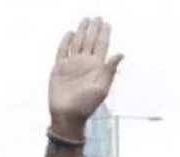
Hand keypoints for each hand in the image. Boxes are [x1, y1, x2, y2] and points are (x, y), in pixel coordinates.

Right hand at [49, 18, 122, 137]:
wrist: (68, 116)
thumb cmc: (86, 105)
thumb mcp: (101, 88)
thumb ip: (110, 70)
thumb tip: (120, 54)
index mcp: (97, 67)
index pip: (102, 46)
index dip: (104, 34)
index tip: (107, 23)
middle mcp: (85, 63)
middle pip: (90, 41)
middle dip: (94, 29)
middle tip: (97, 17)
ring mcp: (72, 64)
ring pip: (77, 43)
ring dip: (82, 31)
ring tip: (86, 20)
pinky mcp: (59, 68)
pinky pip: (63, 51)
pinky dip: (66, 41)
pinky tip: (70, 33)